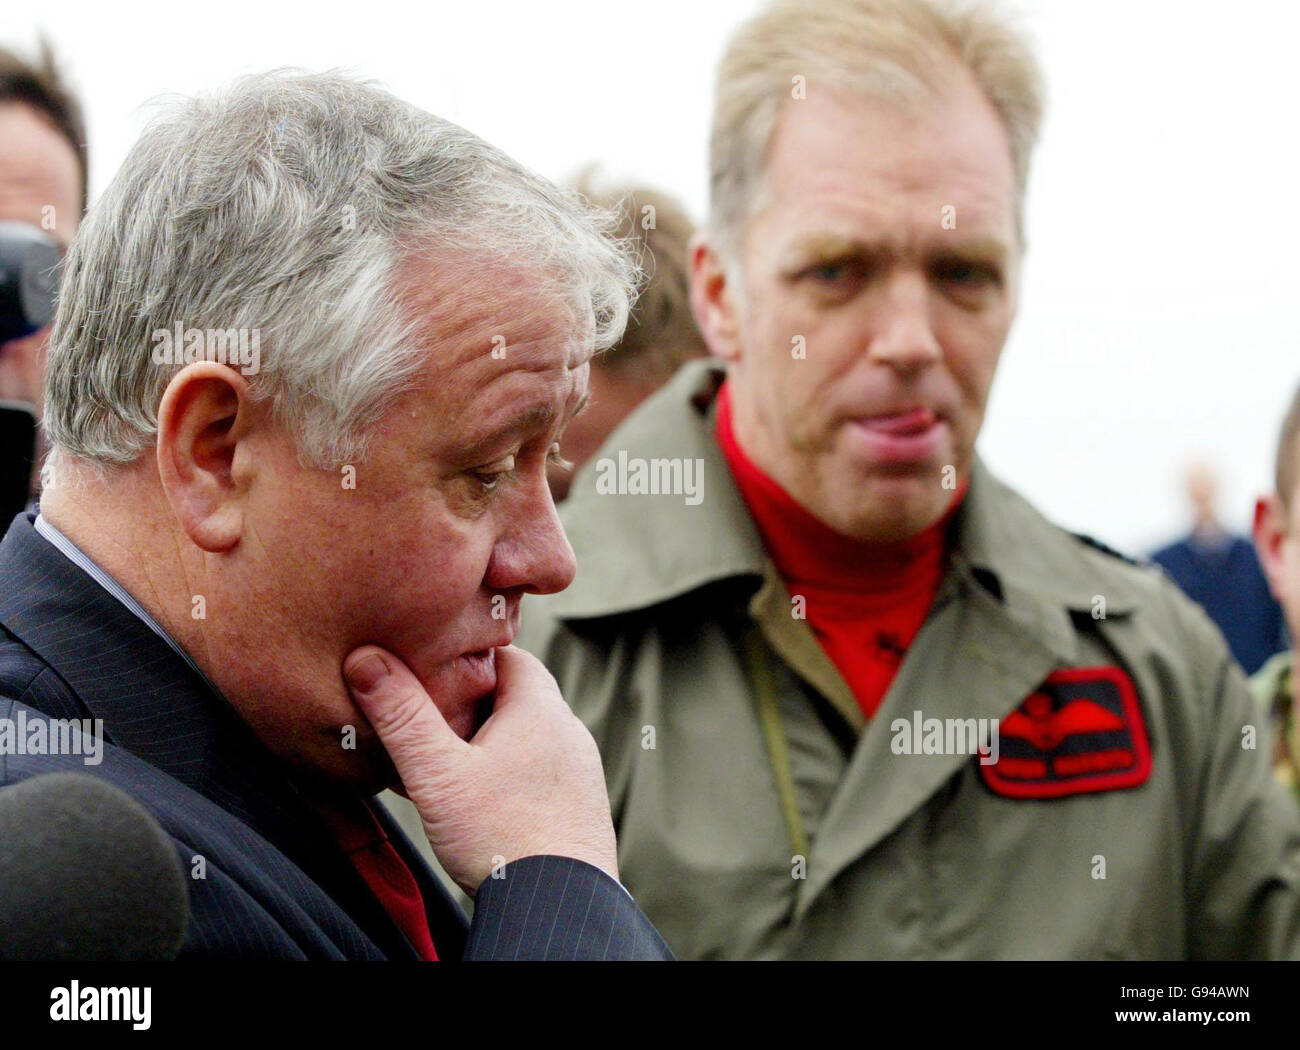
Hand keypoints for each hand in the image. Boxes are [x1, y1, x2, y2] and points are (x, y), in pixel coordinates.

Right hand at [343, 644, 618, 895]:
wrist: (561, 904)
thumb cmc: (501, 838)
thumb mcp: (437, 774)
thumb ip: (402, 717)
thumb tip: (367, 661)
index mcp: (541, 708)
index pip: (508, 654)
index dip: (468, 655)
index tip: (433, 667)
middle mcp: (570, 731)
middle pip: (519, 694)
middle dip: (476, 700)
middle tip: (432, 716)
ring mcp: (580, 769)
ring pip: (531, 735)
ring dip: (495, 739)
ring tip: (451, 760)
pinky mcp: (581, 803)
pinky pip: (543, 770)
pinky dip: (513, 771)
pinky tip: (484, 797)